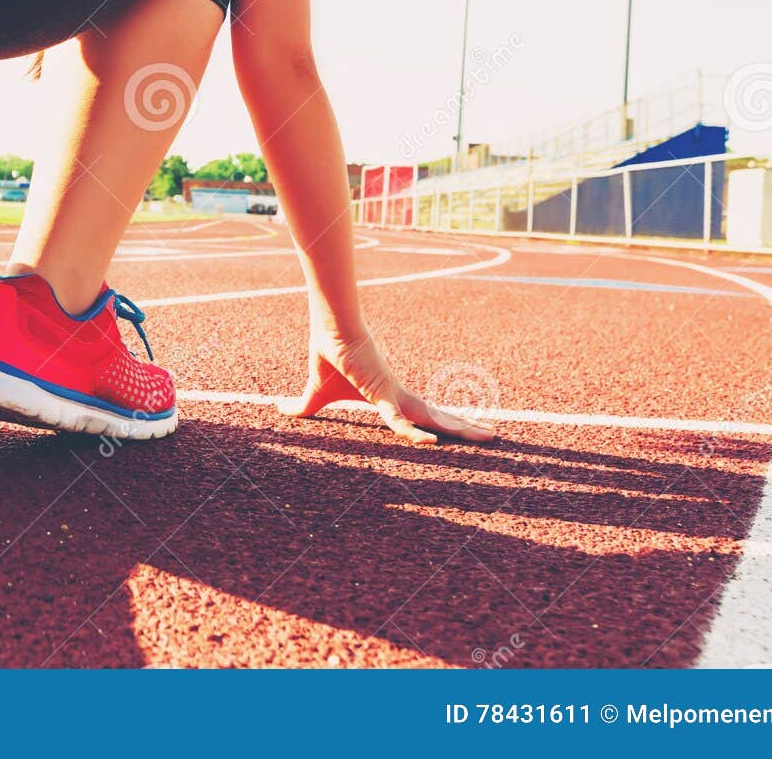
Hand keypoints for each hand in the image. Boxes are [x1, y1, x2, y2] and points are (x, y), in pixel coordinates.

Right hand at [285, 327, 495, 444]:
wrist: (330, 330)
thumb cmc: (327, 356)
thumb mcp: (314, 393)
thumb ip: (303, 406)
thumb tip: (278, 409)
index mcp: (389, 397)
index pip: (421, 415)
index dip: (439, 424)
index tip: (458, 434)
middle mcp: (398, 396)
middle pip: (438, 416)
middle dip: (465, 427)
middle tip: (493, 436)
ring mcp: (394, 394)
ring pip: (432, 418)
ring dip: (460, 428)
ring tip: (492, 436)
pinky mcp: (381, 392)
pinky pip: (398, 419)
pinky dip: (412, 431)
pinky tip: (428, 442)